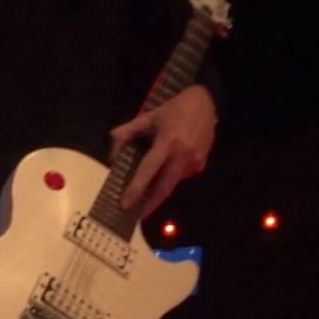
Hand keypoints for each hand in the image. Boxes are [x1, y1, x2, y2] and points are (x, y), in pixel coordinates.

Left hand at [109, 85, 216, 217]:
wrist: (206, 103)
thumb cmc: (173, 109)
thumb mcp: (147, 117)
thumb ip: (125, 133)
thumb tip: (112, 156)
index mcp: (167, 142)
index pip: (148, 170)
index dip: (136, 188)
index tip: (126, 203)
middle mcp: (183, 155)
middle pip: (164, 188)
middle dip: (150, 204)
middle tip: (136, 215)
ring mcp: (194, 162)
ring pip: (172, 183)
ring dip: (158, 192)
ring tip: (145, 198)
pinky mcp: (201, 164)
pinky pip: (181, 176)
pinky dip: (169, 178)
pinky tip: (163, 174)